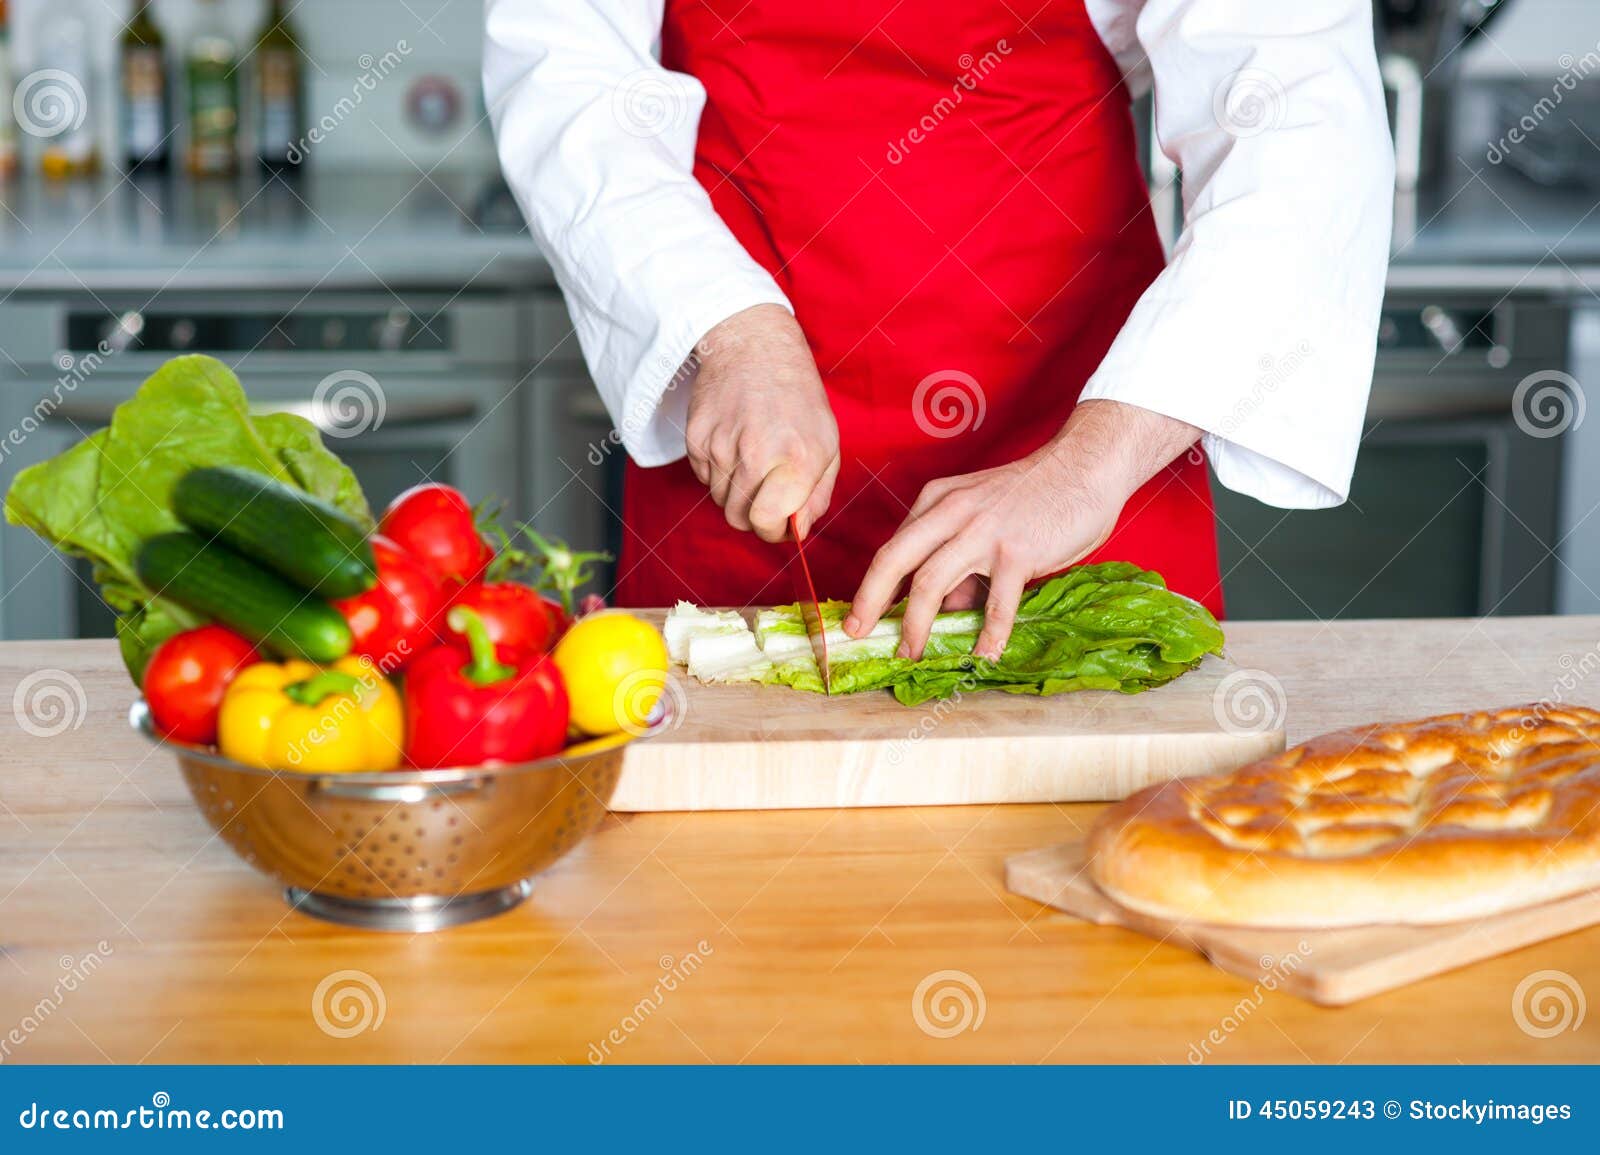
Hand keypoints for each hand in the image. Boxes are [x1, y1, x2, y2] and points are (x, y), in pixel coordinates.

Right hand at [685, 304, 840, 541]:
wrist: (754, 346)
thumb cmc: (798, 398)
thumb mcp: (827, 444)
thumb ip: (816, 496)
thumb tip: (798, 531)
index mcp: (796, 460)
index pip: (767, 524)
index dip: (774, 530)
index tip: (781, 521)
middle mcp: (755, 454)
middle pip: (739, 519)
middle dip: (754, 516)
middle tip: (768, 492)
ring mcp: (720, 446)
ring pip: (719, 500)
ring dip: (736, 492)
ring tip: (753, 458)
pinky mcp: (696, 438)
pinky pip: (703, 478)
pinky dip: (718, 471)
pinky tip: (735, 444)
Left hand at [845, 400, 1200, 659]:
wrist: (1084, 466)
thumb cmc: (1033, 496)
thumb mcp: (982, 518)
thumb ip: (960, 561)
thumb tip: (946, 610)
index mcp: (937, 501)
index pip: (894, 547)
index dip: (871, 585)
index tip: (859, 616)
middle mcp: (952, 512)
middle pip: (895, 560)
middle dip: (869, 600)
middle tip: (857, 633)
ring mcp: (984, 531)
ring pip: (932, 581)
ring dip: (916, 624)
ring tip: (911, 653)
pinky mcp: (1018, 551)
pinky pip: (996, 602)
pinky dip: (987, 633)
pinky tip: (983, 655)